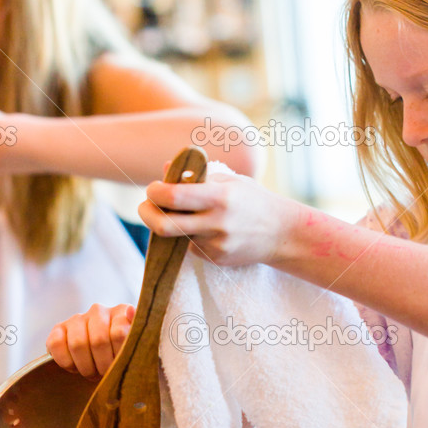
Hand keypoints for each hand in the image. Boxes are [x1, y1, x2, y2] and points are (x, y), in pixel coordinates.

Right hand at [46, 303, 135, 378]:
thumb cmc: (125, 357)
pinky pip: (56, 344)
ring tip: (93, 372)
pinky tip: (75, 367)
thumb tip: (130, 311)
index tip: (121, 366)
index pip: (119, 334)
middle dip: (103, 365)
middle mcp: (99, 310)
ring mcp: (77, 318)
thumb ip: (139, 333)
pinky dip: (66, 362)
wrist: (105, 363)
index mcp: (122, 312)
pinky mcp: (58, 328)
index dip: (118, 357)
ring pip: (77, 344)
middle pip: (98, 341)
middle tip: (106, 373)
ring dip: (86, 366)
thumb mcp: (139, 349)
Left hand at [138, 171, 300, 266]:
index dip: (155, 192)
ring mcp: (217, 244)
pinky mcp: (217, 259)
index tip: (153, 188)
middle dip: (147, 215)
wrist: (282, 233)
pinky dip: (190, 237)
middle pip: (165, 225)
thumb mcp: (230, 181)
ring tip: (180, 213)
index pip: (173, 195)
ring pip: (177, 236)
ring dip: (171, 224)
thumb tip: (166, 168)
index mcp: (220, 196)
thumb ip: (198, 175)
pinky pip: (191, 247)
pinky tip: (205, 230)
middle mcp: (217, 222)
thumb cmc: (253, 200)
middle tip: (145, 207)